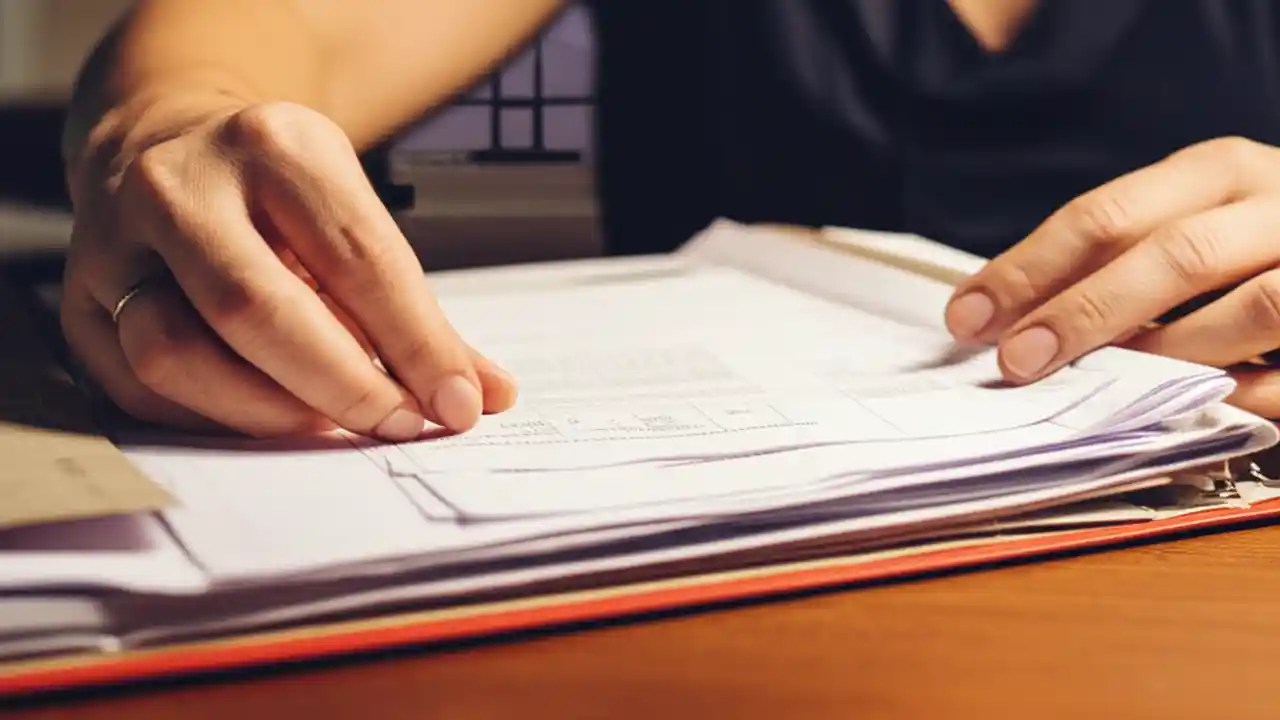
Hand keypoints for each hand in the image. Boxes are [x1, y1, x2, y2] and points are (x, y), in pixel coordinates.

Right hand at [62, 100, 516, 438]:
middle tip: (396, 424)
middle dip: (341, 385)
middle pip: (256, 308)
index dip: (414, 344)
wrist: (168, 141)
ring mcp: (113, 242)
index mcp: (273, 146)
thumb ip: (418, 311)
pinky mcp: (80, 303)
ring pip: (175, 352)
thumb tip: (487, 395)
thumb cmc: (278, 194)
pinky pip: (141, 387)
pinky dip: (214, 417)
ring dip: (266, 409)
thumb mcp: (353, 215)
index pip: (357, 258)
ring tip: (329, 423)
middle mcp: (181, 185)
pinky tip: (265, 416)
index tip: (457, 404)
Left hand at [943, 136, 1279, 417]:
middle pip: (1171, 256)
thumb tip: (1006, 315)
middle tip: (1020, 361)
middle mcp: (1274, 203)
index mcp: (1217, 172)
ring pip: (1252, 309)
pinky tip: (1202, 406)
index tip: (968, 316)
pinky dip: (1248, 393)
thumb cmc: (1251, 241)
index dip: (1030, 268)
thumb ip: (1115, 258)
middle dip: (1086, 314)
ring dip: (1169, 355)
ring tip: (1110, 386)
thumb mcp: (1188, 223)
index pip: (1105, 215)